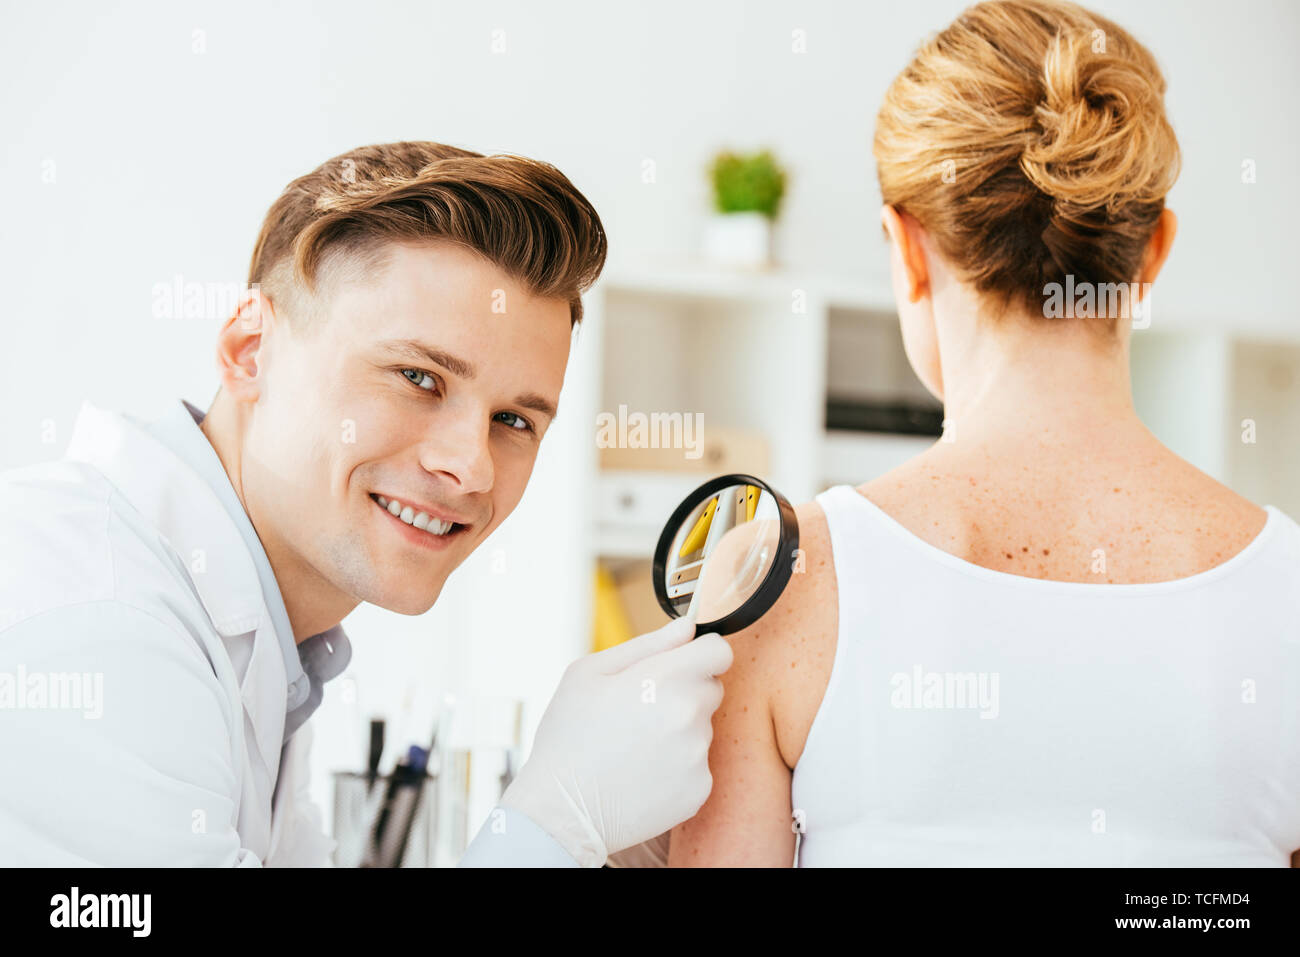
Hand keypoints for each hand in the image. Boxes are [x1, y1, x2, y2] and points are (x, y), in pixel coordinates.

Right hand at [499, 616, 732, 866]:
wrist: (561, 811)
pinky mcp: (699, 789)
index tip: (680, 665)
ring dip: (681, 731)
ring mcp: (697, 755)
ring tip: (636, 747)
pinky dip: (678, 767)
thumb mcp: (589, 673)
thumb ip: (647, 644)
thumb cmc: (568, 735)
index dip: (701, 654)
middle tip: (643, 711)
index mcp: (665, 678)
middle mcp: (689, 715)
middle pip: (711, 689)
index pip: (719, 651)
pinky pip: (698, 765)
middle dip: (686, 692)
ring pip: (703, 728)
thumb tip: (688, 626)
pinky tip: (643, 773)